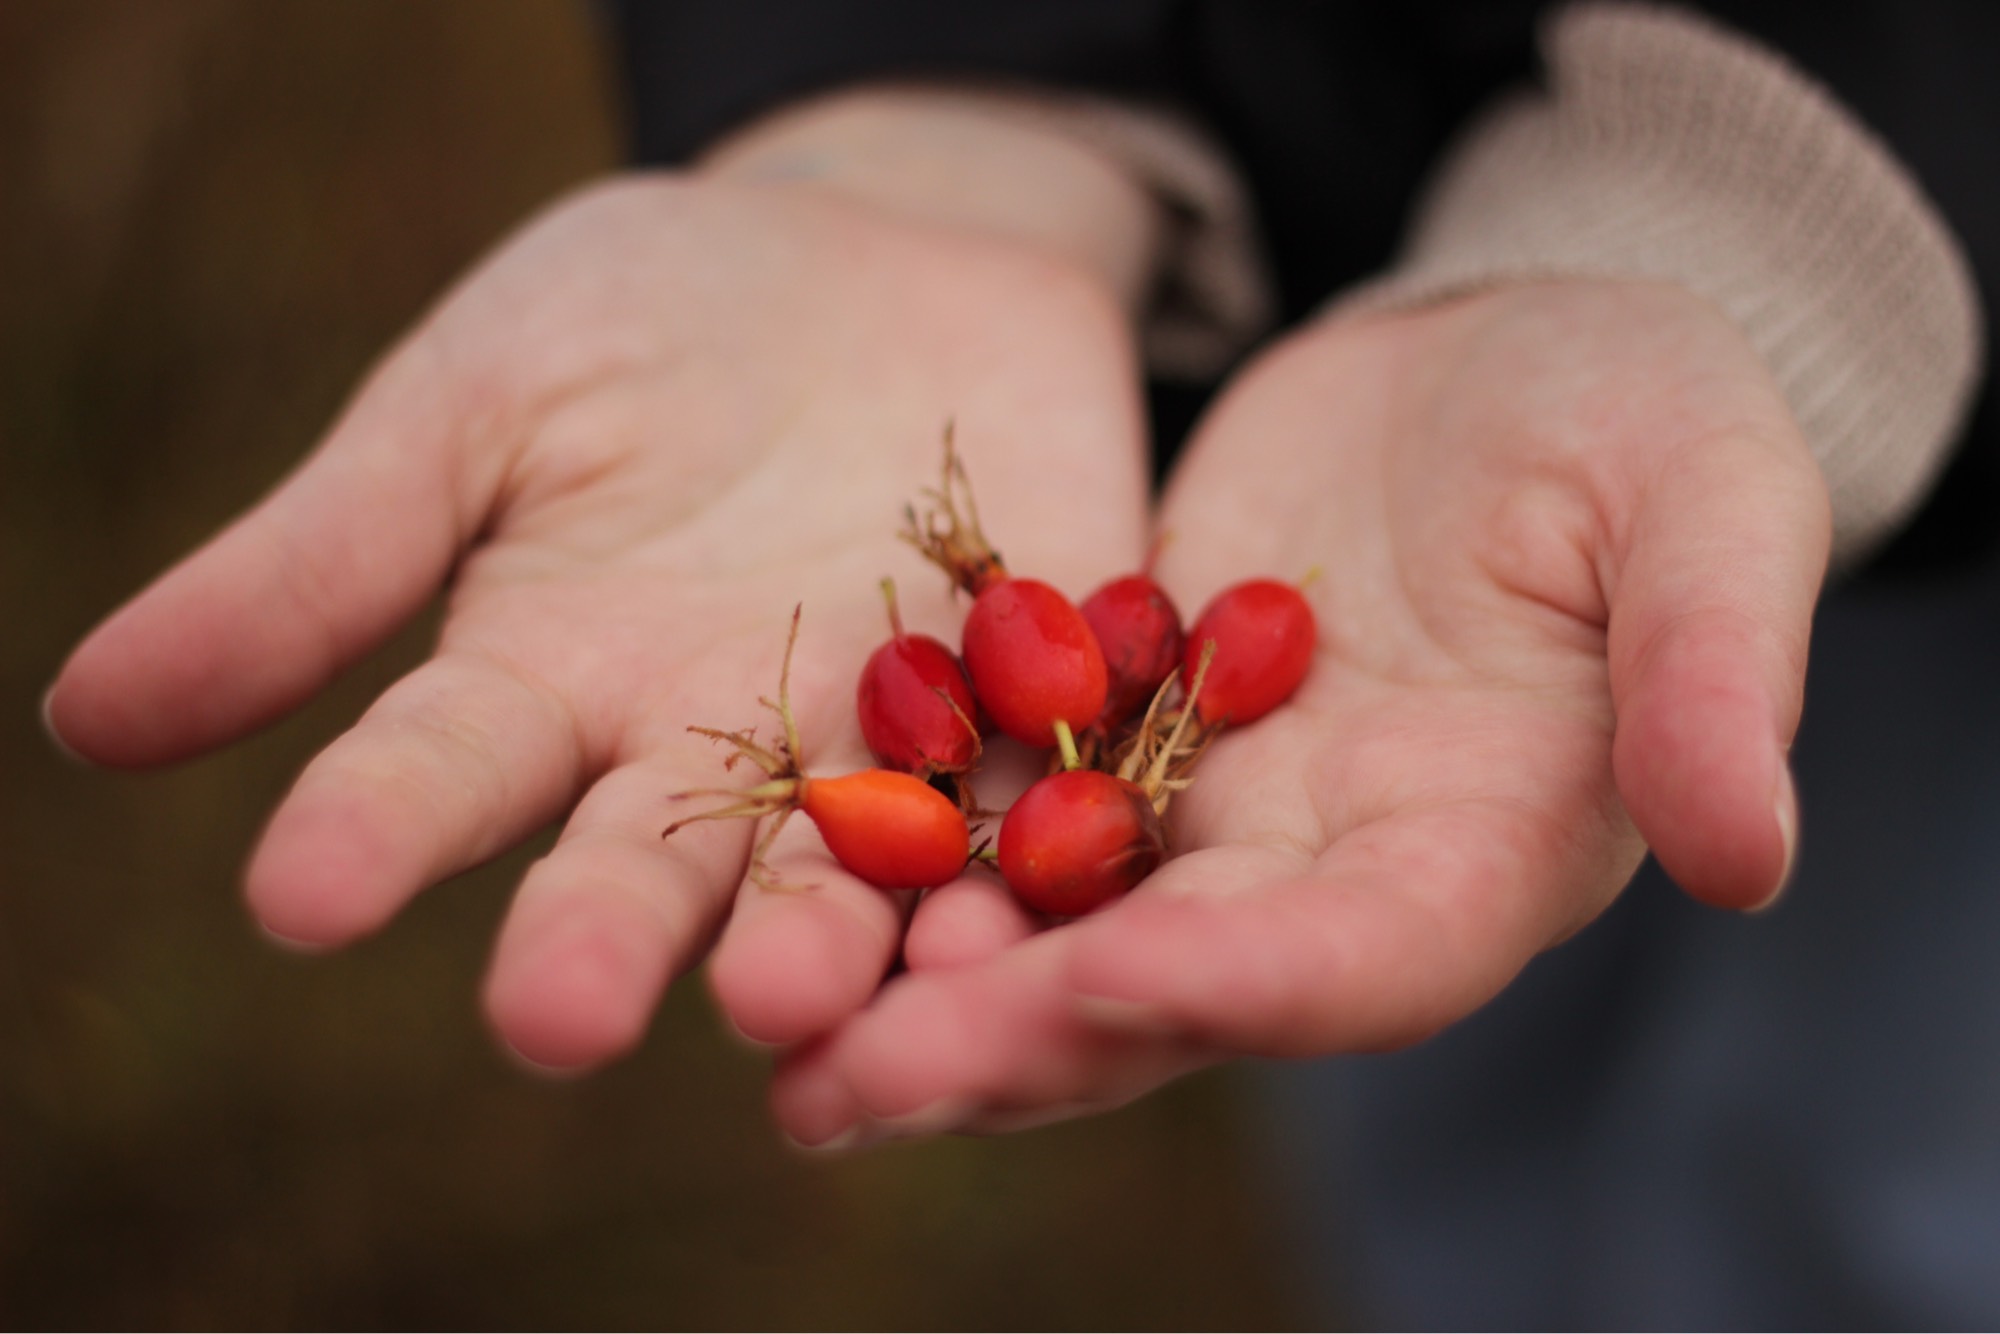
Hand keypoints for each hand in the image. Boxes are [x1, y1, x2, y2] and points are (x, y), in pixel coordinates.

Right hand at [43, 167, 1155, 1069]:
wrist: (882, 257)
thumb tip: (88, 711)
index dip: (371, 831)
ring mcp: (879, 741)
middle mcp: (706, 751)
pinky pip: (1029, 792)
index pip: (438, 772)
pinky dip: (1020, 850)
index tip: (298, 894)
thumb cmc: (646, 319)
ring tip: (779, 995)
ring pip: (844, 871)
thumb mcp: (482, 396)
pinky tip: (1005, 910)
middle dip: (602, 938)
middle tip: (553, 1017)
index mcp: (549, 683)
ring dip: (815, 941)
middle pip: (646, 866)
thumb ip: (330, 552)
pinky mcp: (1036, 700)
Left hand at [772, 278, 1831, 1144]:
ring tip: (776, 1030)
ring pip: (1062, 933)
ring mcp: (1218, 815)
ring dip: (923, 994)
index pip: (1367, 955)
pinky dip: (908, 857)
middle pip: (1175, 990)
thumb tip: (1747, 854)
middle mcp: (1335, 868)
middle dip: (1019, 1040)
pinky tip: (786, 879)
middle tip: (852, 1085)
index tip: (1109, 982)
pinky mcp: (1123, 737)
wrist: (1489, 356)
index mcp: (1485, 845)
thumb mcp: (1708, 497)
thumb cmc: (1637, 411)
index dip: (1246, 984)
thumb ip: (1711, 667)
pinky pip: (1004, 815)